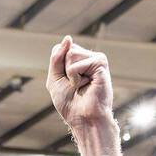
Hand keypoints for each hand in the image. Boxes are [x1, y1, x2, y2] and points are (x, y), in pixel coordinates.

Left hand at [47, 36, 122, 155]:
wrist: (82, 117)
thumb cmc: (69, 102)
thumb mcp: (54, 79)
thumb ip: (56, 58)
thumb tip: (68, 38)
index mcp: (78, 59)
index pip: (59, 49)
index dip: (56, 67)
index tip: (64, 81)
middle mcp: (88, 56)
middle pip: (65, 50)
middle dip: (62, 70)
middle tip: (73, 84)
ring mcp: (96, 59)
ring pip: (71, 55)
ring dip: (69, 75)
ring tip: (80, 84)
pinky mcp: (101, 64)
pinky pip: (76, 66)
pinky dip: (75, 78)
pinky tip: (86, 85)